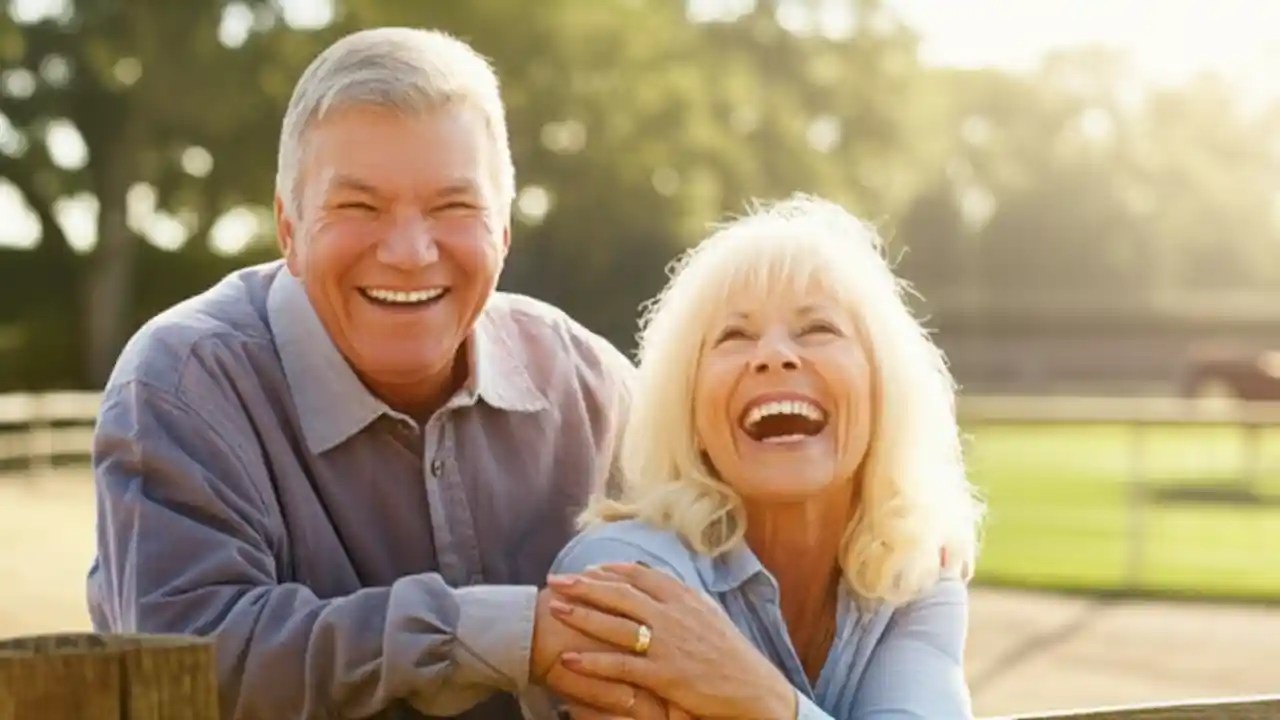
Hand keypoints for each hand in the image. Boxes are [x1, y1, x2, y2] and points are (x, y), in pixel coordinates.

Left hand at [546, 563, 796, 719]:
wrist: (753, 689)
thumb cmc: (731, 653)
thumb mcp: (708, 614)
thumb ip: (680, 597)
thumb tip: (655, 579)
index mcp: (685, 597)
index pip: (639, 575)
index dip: (609, 571)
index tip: (587, 569)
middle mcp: (673, 615)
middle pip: (620, 593)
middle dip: (584, 585)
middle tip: (557, 580)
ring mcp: (667, 644)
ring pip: (615, 624)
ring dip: (581, 615)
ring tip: (554, 609)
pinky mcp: (663, 674)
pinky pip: (619, 665)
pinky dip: (591, 661)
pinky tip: (568, 658)